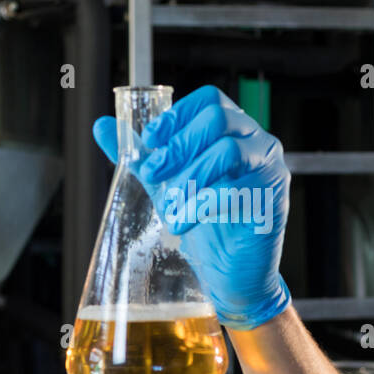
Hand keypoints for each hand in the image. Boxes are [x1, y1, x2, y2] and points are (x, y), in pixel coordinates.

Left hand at [91, 85, 291, 330]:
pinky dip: (199, 206)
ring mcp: (269, 171)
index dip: (177, 114)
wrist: (233, 272)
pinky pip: (234, 192)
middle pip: (218, 120)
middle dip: (178, 146)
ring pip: (228, 152)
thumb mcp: (167, 183)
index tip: (150, 139)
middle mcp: (258, 144)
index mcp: (235, 132)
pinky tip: (181, 223)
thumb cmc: (208, 224)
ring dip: (188, 178)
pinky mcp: (272, 201)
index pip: (211, 100)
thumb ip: (141, 155)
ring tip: (170, 205)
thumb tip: (102, 126)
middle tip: (153, 173)